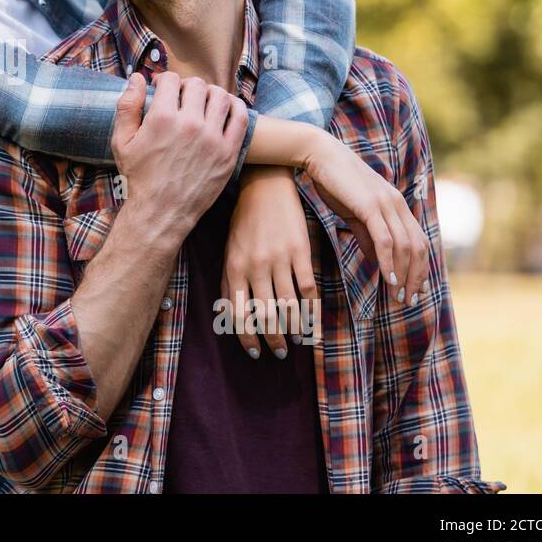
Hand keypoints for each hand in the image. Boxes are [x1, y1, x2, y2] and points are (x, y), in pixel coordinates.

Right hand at [111, 72, 248, 253]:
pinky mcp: (228, 152)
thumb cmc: (140, 176)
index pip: (171, 79)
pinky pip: (240, 117)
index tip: (163, 89)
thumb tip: (137, 77)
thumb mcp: (122, 142)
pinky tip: (225, 109)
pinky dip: (234, 106)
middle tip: (182, 97)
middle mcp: (189, 124)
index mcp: (161, 118)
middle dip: (187, 86)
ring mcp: (212, 138)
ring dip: (210, 94)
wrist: (162, 211)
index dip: (164, 80)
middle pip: (197, 84)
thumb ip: (127, 106)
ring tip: (202, 103)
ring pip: (220, 96)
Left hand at [221, 167, 316, 359]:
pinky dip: (312, 310)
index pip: (238, 314)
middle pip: (265, 315)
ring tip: (296, 341)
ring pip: (288, 306)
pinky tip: (312, 321)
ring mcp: (279, 259)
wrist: (265, 188)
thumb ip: (229, 281)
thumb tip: (229, 315)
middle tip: (279, 353)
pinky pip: (308, 288)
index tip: (255, 352)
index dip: (246, 338)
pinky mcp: (300, 251)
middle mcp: (255, 267)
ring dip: (293, 329)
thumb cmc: (243, 222)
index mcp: (233, 268)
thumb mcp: (229, 251)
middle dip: (272, 339)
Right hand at [302, 132, 427, 307]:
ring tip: (398, 296)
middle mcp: (397, 204)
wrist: (320, 155)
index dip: (420, 268)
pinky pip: (384, 240)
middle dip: (416, 277)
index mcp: (396, 205)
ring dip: (403, 275)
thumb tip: (376, 258)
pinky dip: (388, 261)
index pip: (419, 242)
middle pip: (418, 248)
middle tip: (409, 300)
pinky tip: (386, 278)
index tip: (417, 290)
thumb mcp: (354, 212)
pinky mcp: (370, 206)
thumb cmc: (334, 183)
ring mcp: (385, 204)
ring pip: (404, 247)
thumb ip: (367, 234)